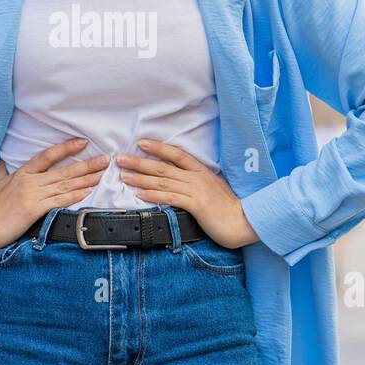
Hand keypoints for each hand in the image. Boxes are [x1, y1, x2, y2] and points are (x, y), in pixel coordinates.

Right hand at [0, 139, 108, 250]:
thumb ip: (5, 170)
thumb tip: (6, 159)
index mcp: (23, 173)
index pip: (48, 155)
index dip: (66, 148)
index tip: (83, 143)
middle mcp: (31, 182)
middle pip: (64, 170)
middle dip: (87, 164)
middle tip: (105, 159)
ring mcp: (33, 195)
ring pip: (65, 185)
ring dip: (86, 179)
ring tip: (102, 174)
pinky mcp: (34, 210)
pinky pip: (59, 201)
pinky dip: (75, 196)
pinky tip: (87, 192)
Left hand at [116, 139, 259, 248]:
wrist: (243, 221)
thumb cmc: (227, 207)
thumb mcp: (212, 188)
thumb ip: (196, 182)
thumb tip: (178, 179)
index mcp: (201, 171)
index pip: (177, 154)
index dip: (158, 148)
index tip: (141, 142)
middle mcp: (196, 178)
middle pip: (163, 167)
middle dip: (140, 162)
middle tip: (121, 159)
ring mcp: (196, 190)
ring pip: (163, 181)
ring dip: (141, 178)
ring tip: (125, 176)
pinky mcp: (195, 205)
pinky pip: (170, 197)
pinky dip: (153, 195)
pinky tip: (140, 194)